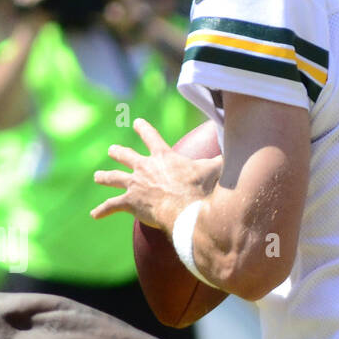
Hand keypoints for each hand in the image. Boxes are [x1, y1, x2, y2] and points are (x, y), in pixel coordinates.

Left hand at [92, 117, 220, 228]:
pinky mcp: (129, 202)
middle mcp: (145, 167)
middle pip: (127, 156)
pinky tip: (93, 214)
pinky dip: (102, 210)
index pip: (152, 137)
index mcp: (163, 157)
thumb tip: (244, 151)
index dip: (144, 129)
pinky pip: (112, 206)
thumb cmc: (200, 189)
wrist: (184, 209)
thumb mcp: (214, 169)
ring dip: (105, 176)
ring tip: (97, 176)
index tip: (138, 123)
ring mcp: (135, 184)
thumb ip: (225, 159)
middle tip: (112, 150)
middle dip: (119, 152)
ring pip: (114, 178)